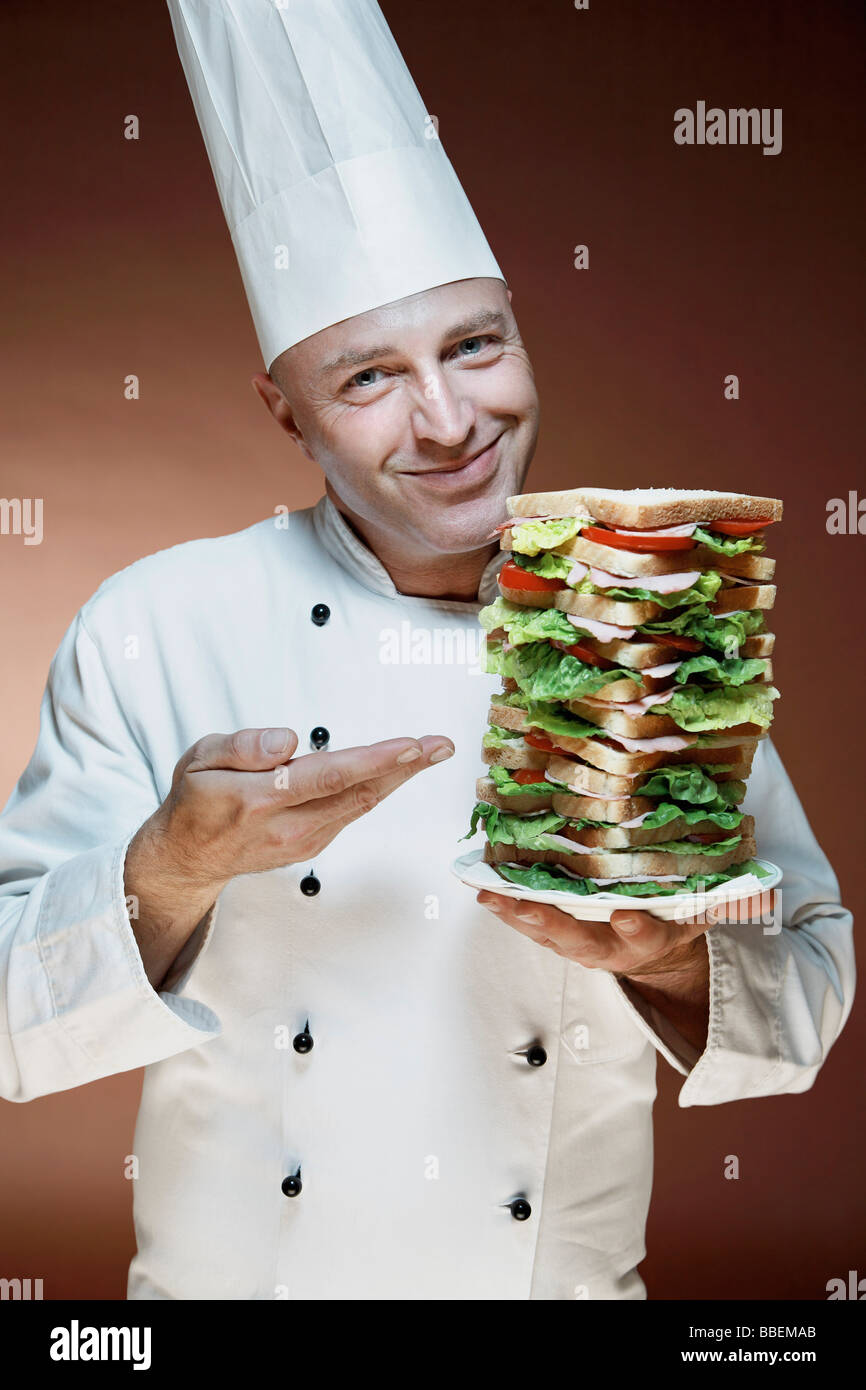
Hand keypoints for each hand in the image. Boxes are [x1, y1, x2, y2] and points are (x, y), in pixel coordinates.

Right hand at [125, 727, 452, 986]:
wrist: (187, 857)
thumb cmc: (195, 798)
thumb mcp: (198, 758)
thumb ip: (243, 745)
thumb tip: (289, 739)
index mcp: (256, 799)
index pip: (327, 776)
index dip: (374, 760)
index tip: (411, 745)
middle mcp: (287, 827)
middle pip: (357, 793)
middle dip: (404, 766)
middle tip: (442, 743)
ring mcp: (303, 842)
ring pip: (360, 804)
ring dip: (399, 776)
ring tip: (432, 750)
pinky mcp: (312, 847)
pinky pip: (350, 812)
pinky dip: (377, 788)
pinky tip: (397, 768)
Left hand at [476, 887, 772, 1053]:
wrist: (660, 956)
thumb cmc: (679, 922)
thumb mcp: (708, 915)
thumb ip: (729, 904)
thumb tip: (762, 895)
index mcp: (651, 939)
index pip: (646, 935)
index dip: (636, 929)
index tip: (627, 917)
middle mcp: (611, 946)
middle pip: (579, 940)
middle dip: (551, 924)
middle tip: (525, 907)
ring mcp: (581, 942)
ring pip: (546, 933)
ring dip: (517, 915)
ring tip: (490, 895)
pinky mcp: (560, 934)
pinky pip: (531, 924)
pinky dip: (508, 908)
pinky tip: (486, 890)